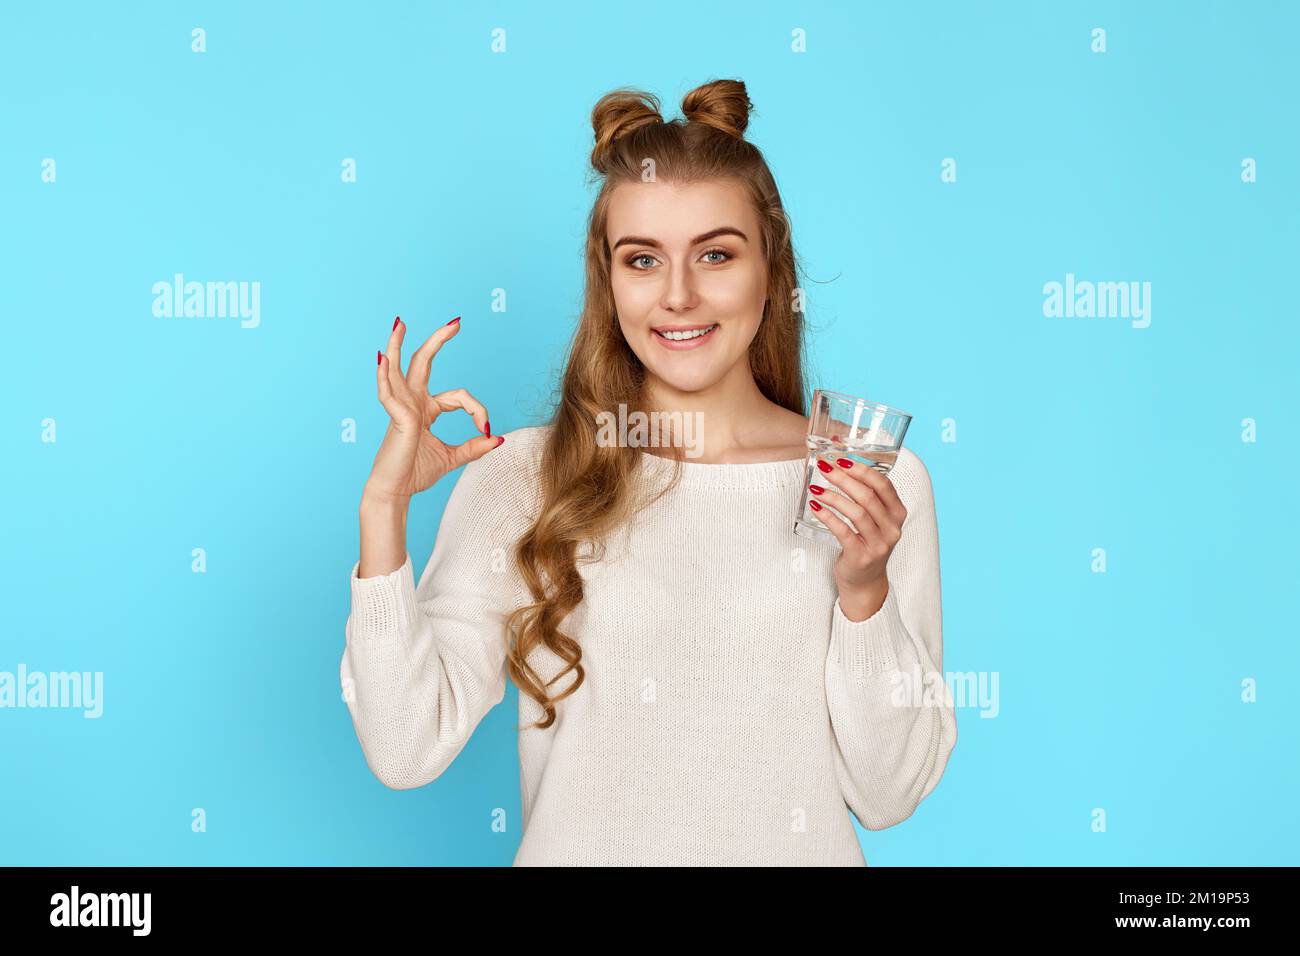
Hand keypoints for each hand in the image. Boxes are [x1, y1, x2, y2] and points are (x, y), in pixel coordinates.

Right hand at [364, 316, 499, 505]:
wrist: (396, 492)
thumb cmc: (416, 473)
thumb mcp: (453, 457)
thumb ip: (475, 447)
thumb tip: (498, 438)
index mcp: (426, 409)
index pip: (459, 398)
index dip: (477, 411)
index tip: (486, 430)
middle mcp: (413, 402)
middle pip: (424, 363)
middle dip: (438, 341)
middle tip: (456, 323)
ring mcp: (402, 407)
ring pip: (400, 369)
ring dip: (398, 345)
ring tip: (399, 323)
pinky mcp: (396, 417)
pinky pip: (389, 393)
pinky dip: (385, 375)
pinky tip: (383, 358)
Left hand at [807, 454, 907, 621]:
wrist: (865, 581)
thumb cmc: (866, 542)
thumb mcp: (876, 519)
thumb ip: (866, 495)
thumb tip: (840, 464)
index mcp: (898, 513)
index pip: (884, 485)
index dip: (862, 470)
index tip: (842, 459)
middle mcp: (892, 528)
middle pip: (868, 496)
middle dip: (844, 479)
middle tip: (825, 468)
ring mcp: (878, 544)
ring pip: (856, 513)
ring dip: (834, 497)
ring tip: (816, 488)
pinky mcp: (861, 556)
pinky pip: (843, 532)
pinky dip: (828, 517)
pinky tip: (816, 507)